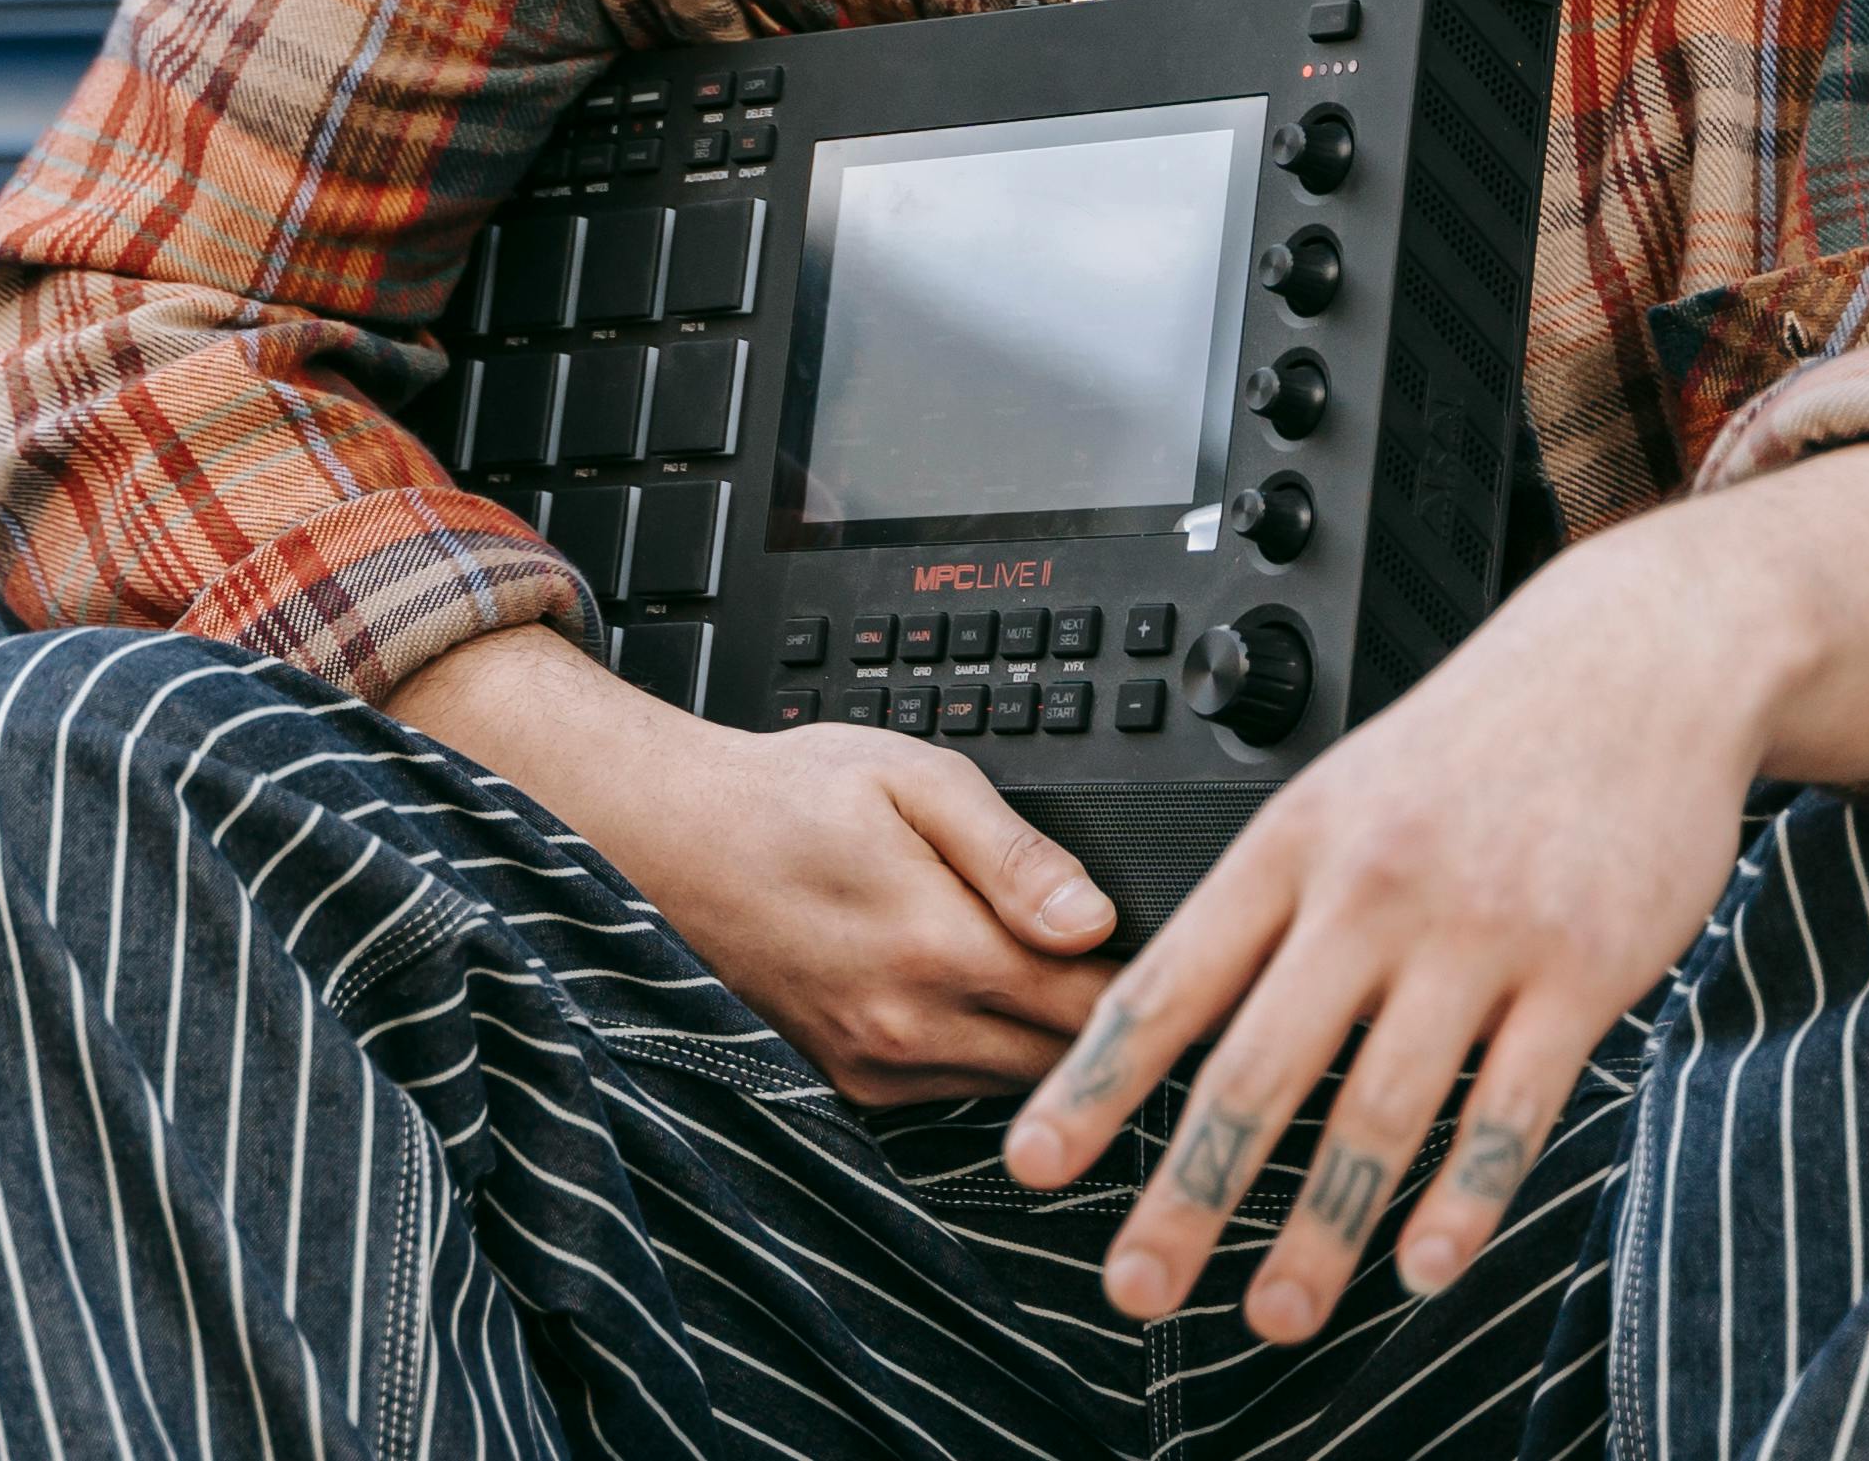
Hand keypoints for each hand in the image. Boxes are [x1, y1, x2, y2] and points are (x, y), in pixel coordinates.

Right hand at [389, 626, 1121, 1101]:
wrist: (667, 838)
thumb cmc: (787, 796)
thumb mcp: (914, 780)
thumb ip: (1017, 855)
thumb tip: (1097, 920)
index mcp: (940, 950)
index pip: (1098, 1007)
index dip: (1161, 988)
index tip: (1201, 966)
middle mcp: (909, 1029)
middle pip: (1066, 1060)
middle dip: (1114, 1024)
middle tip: (1160, 974)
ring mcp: (877, 1067)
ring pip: (1015, 1082)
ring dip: (1049, 1041)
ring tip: (1065, 975)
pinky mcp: (851, 1083)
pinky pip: (956, 1088)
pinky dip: (987, 1052)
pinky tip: (985, 995)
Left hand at [1001, 496, 1779, 1336]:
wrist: (1632, 665)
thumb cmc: (1472, 744)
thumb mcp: (1336, 795)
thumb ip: (1267, 908)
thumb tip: (1174, 1022)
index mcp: (1290, 849)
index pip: (1167, 984)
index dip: (1093, 1085)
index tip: (1033, 1163)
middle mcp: (1369, 893)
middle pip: (1256, 1071)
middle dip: (1187, 1197)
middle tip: (1133, 1287)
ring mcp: (1477, 935)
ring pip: (1377, 1112)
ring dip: (1319, 1232)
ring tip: (1272, 1316)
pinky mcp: (1580, 971)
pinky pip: (1509, 1110)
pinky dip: (1461, 1201)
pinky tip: (1420, 1267)